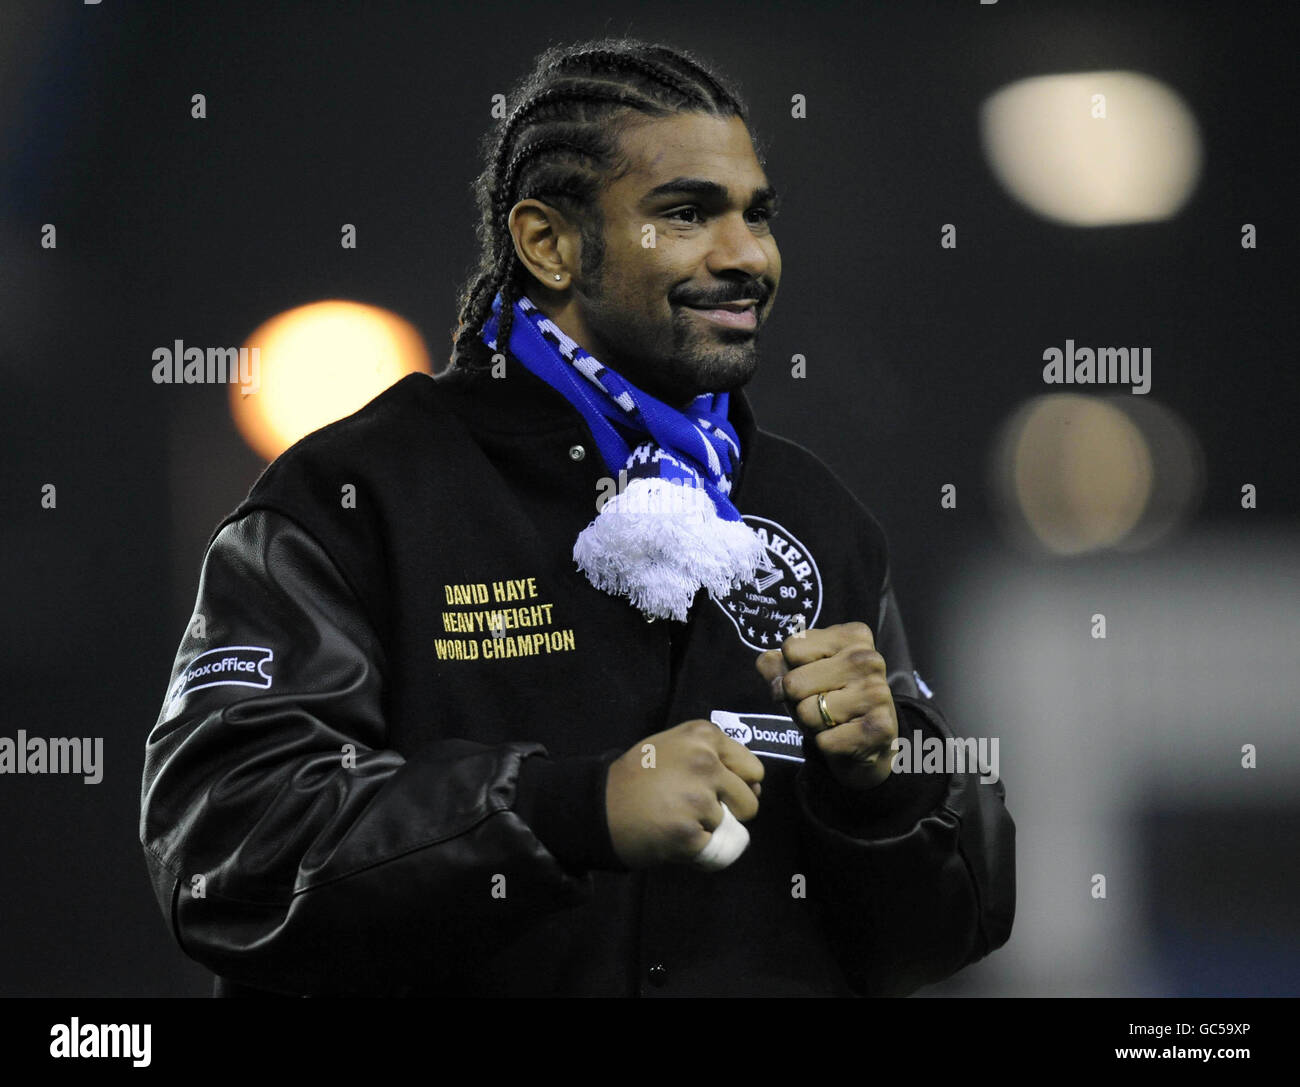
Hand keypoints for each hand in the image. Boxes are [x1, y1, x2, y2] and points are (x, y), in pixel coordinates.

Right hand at [605, 719, 763, 868]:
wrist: (598, 806)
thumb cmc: (638, 776)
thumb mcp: (675, 746)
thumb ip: (715, 756)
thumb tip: (756, 787)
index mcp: (704, 736)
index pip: (753, 769)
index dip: (737, 784)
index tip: (711, 787)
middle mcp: (706, 762)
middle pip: (750, 801)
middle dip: (730, 810)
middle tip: (692, 807)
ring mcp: (699, 799)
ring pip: (729, 826)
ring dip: (707, 827)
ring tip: (675, 817)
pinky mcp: (690, 834)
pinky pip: (713, 848)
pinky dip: (696, 848)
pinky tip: (670, 834)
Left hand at [756, 621, 897, 791]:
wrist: (868, 742)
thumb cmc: (831, 700)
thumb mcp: (802, 675)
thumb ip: (777, 665)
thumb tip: (766, 662)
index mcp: (853, 636)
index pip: (791, 648)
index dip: (790, 671)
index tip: (811, 679)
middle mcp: (869, 659)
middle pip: (794, 682)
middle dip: (797, 701)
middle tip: (820, 705)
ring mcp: (877, 693)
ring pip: (807, 712)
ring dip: (811, 724)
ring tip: (832, 721)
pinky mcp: (879, 727)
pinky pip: (824, 740)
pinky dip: (826, 744)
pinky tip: (845, 737)